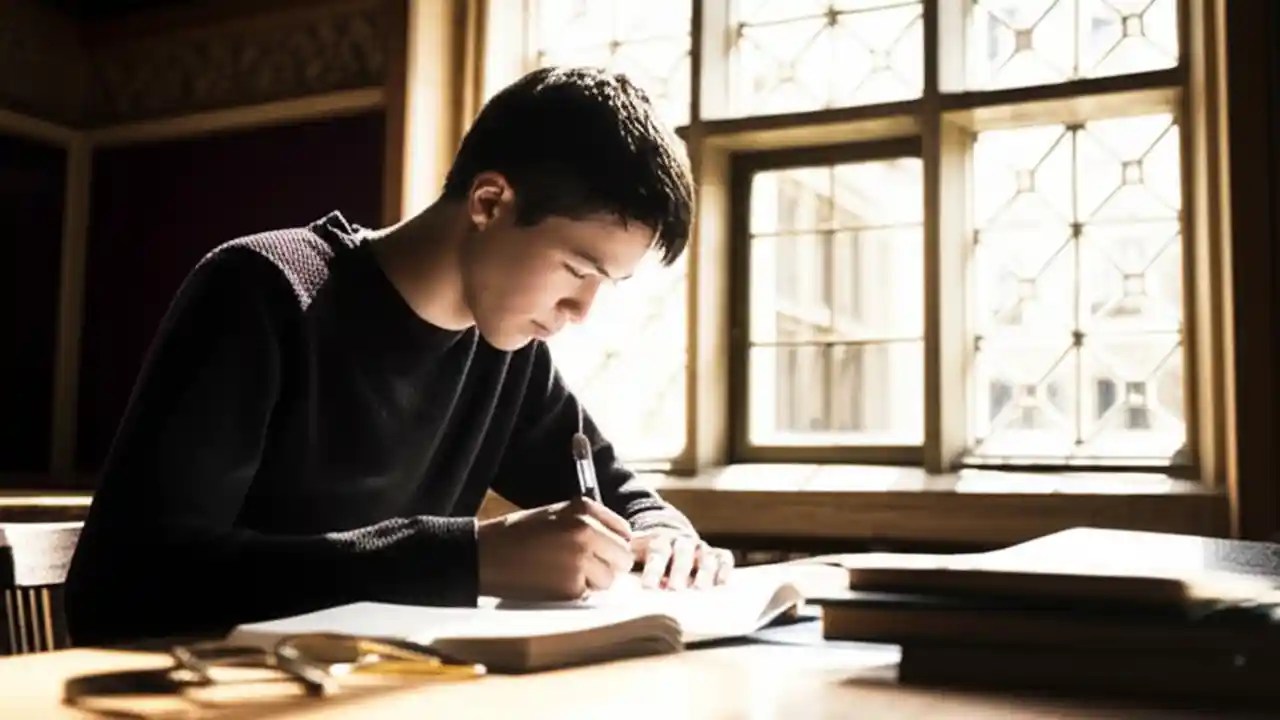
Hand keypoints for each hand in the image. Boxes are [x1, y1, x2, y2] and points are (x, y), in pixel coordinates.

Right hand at [476, 497, 632, 599]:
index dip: (614, 544)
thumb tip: (621, 542)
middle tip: (587, 567)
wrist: (484, 555)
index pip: (623, 531)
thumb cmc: (517, 534)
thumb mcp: (555, 514)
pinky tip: (555, 582)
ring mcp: (581, 560)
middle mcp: (587, 532)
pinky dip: (577, 592)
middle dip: (609, 565)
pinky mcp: (571, 586)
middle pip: (623, 558)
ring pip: (610, 580)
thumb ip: (589, 523)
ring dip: (594, 581)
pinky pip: (589, 594)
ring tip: (566, 574)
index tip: (604, 550)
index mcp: (584, 509)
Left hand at [631, 529, 734, 589]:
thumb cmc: (649, 551)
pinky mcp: (717, 554)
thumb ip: (626, 560)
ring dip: (704, 574)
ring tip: (700, 591)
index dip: (654, 570)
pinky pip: (724, 559)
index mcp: (660, 540)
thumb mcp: (635, 550)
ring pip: (705, 558)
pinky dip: (724, 570)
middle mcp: (683, 541)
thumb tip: (611, 573)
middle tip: (676, 591)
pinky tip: (722, 585)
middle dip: (679, 572)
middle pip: (682, 555)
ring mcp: (701, 548)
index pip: (657, 553)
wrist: (669, 532)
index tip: (649, 587)